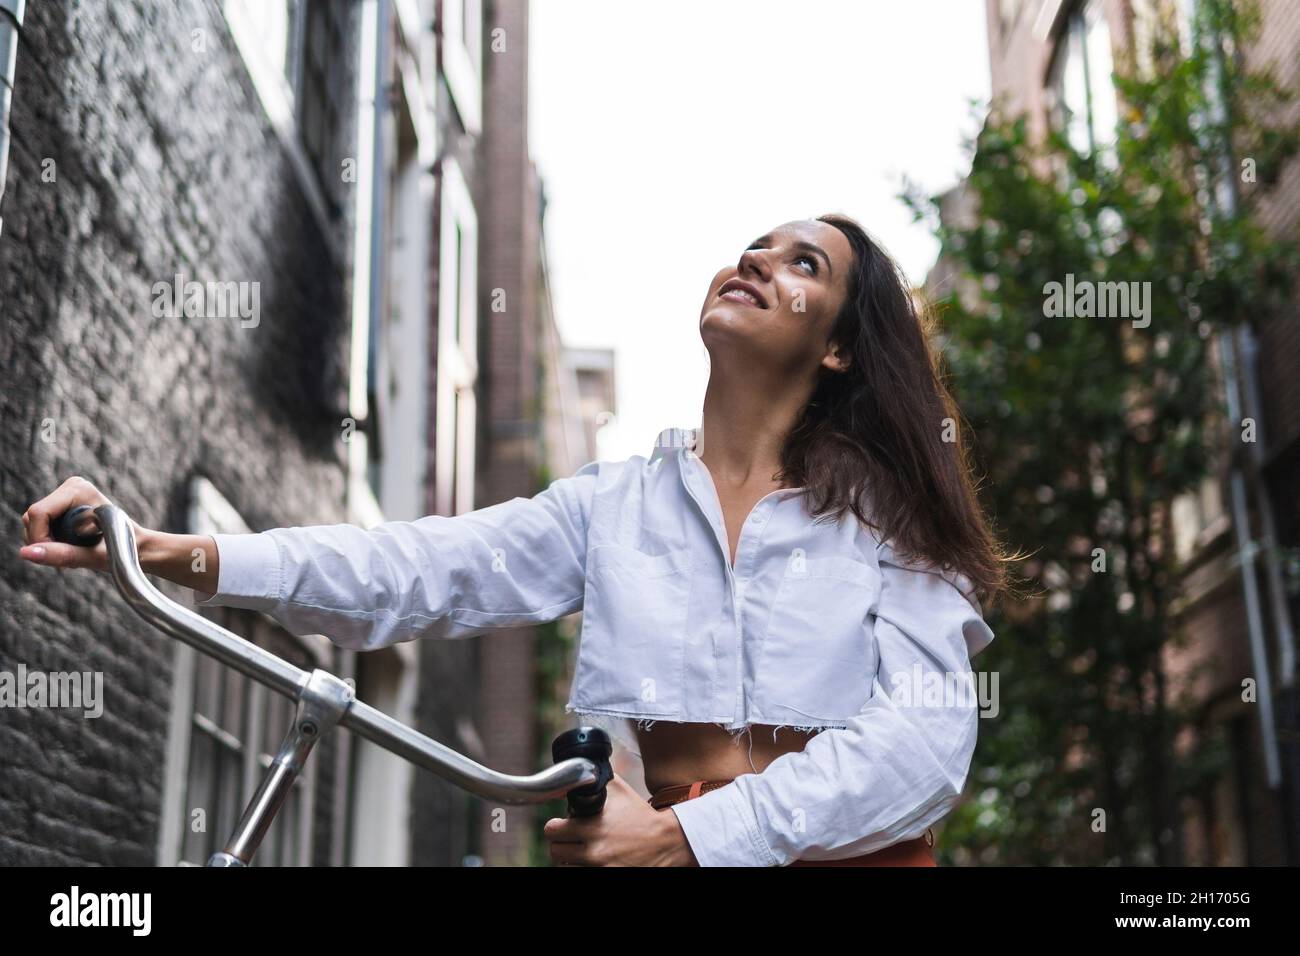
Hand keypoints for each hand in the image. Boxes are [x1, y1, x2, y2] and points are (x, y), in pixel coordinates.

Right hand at [19, 475, 122, 571]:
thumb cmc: (123, 549)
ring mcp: (66, 496)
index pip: (37, 514)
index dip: (39, 538)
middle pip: (32, 518)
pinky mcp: (63, 507)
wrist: (138, 546)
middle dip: (45, 542)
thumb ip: (60, 554)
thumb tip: (26, 553)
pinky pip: (42, 526)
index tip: (57, 556)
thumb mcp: (93, 556)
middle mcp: (71, 488)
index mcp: (78, 490)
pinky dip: (51, 541)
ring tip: (76, 553)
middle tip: (70, 557)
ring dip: (49, 544)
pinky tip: (72, 547)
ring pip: (34, 524)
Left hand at [544, 774, 698, 866]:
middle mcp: (593, 852)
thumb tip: (575, 773)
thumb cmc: (641, 816)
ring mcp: (599, 869)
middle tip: (571, 838)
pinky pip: (581, 874)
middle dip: (562, 843)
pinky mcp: (607, 877)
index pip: (552, 831)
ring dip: (572, 859)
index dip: (556, 826)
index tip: (563, 825)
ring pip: (566, 867)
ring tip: (583, 850)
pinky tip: (592, 861)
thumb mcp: (620, 791)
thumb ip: (595, 780)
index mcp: (592, 827)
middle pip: (555, 852)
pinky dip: (583, 868)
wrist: (666, 841)